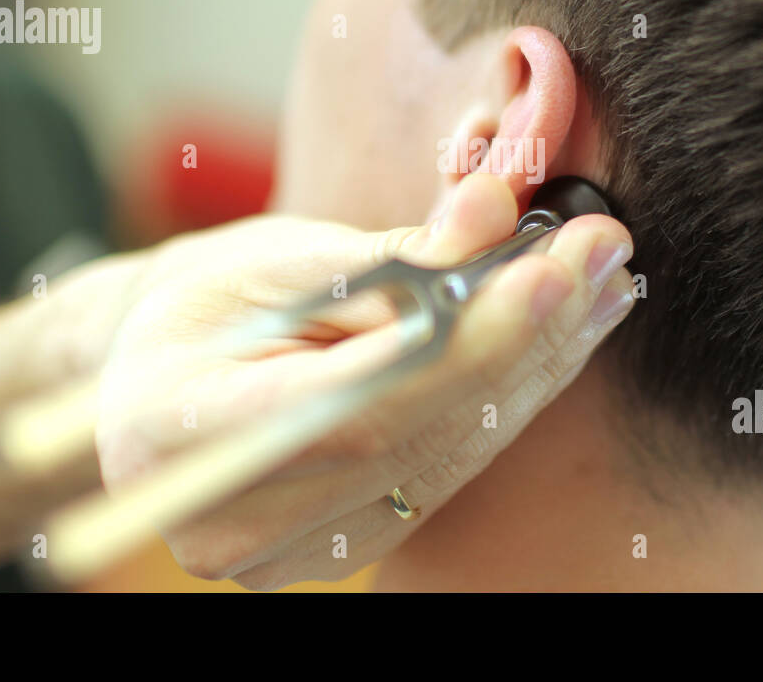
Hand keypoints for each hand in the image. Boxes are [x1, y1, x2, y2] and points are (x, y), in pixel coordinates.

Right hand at [94, 174, 634, 588]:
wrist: (162, 376)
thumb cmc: (207, 303)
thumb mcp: (279, 255)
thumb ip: (389, 249)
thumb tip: (496, 211)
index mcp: (181, 427)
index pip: (355, 405)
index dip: (465, 347)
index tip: (550, 272)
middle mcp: (231, 515)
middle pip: (418, 436)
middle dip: (525, 339)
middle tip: (600, 256)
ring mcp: (287, 551)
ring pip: (448, 459)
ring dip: (537, 367)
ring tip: (597, 284)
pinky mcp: (341, 546)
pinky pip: (448, 473)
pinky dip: (509, 400)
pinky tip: (559, 338)